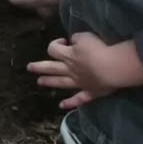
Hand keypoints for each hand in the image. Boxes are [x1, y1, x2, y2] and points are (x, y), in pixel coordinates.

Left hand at [27, 33, 142, 109]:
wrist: (113, 68)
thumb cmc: (99, 50)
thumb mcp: (86, 37)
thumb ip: (77, 39)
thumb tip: (73, 42)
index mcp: (69, 56)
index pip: (54, 50)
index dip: (55, 45)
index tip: (64, 42)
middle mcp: (71, 70)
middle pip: (51, 67)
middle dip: (39, 67)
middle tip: (29, 67)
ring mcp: (79, 82)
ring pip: (61, 83)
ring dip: (50, 82)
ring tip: (39, 82)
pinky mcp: (90, 92)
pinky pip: (78, 99)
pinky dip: (70, 103)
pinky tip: (61, 106)